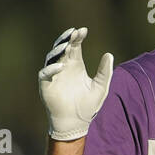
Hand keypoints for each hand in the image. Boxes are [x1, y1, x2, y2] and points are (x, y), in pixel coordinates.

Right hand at [38, 26, 113, 140]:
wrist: (76, 123)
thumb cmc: (88, 106)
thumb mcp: (100, 88)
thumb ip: (105, 72)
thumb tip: (109, 55)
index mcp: (76, 65)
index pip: (75, 46)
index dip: (78, 37)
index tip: (83, 31)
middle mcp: (63, 66)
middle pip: (63, 47)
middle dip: (67, 39)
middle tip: (74, 33)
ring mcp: (54, 75)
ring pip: (52, 57)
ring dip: (58, 50)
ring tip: (66, 45)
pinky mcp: (46, 85)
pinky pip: (45, 73)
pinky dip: (51, 69)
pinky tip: (60, 66)